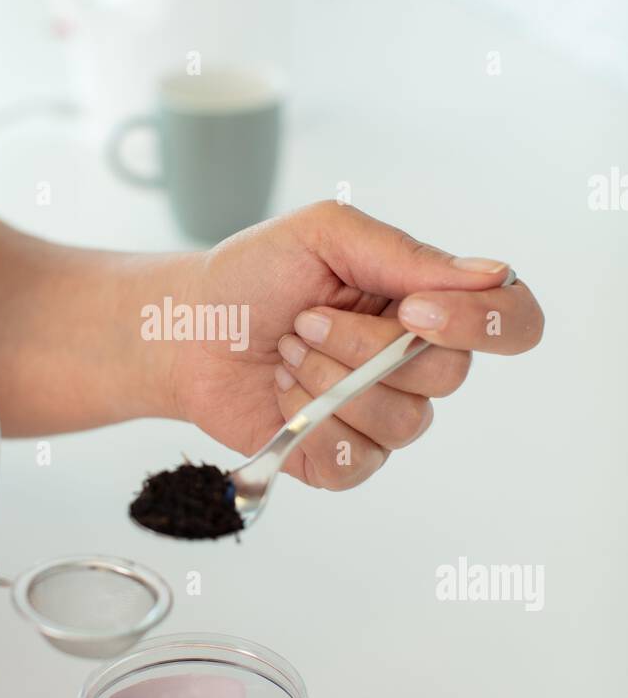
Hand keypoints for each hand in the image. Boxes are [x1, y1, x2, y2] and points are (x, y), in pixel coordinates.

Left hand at [170, 202, 543, 488]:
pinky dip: (308, 426)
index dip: (483, 323)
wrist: (186, 330)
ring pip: (402, 423)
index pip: (511, 322)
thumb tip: (493, 273)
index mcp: (428, 302)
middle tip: (305, 320)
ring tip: (288, 351)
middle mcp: (418, 363)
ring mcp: (384, 416)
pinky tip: (282, 397)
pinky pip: (356, 462)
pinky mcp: (344, 460)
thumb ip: (405, 254)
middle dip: (363, 346)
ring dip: (328, 383)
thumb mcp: (325, 235)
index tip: (414, 309)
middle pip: (447, 376)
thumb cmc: (253, 276)